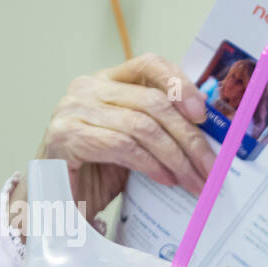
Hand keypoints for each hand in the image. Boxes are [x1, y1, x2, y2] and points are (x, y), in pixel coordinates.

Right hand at [11, 54, 214, 234]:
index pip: (149, 63)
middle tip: (211, 168)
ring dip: (177, 158)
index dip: (181, 84)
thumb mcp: (134, 144)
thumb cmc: (96, 172)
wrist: (55, 202)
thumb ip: (159, 130)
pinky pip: (123, 145)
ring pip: (143, 126)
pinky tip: (166, 179)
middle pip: (154, 103)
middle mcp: (87, 88)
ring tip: (194, 181)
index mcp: (107, 82)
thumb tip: (207, 137)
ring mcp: (73, 110)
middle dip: (190, 138)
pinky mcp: (67, 137)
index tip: (203, 114)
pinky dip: (151, 164)